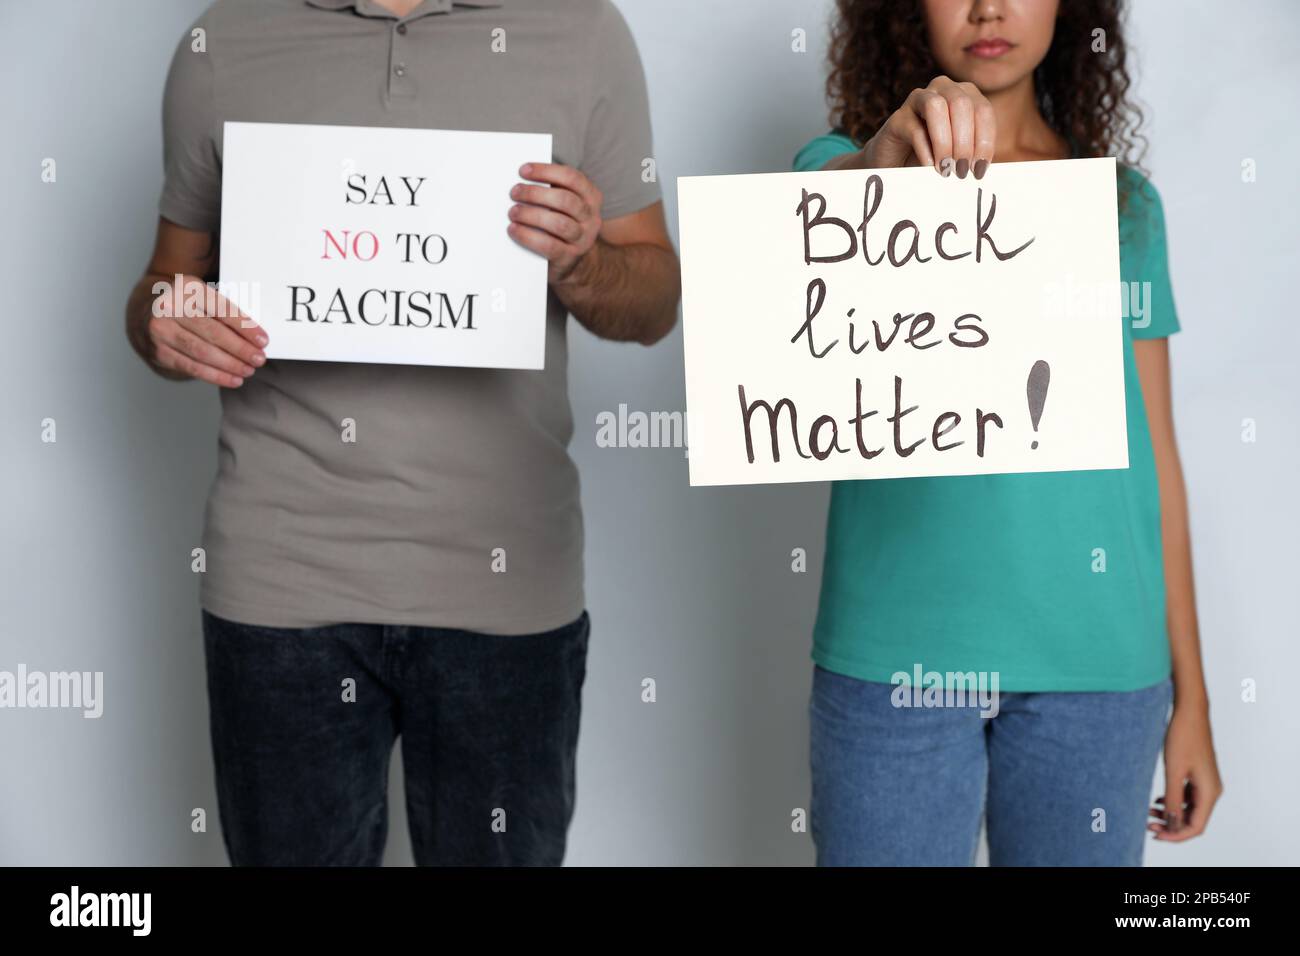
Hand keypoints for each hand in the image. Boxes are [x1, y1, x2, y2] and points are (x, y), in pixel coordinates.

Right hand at [146, 274, 267, 387]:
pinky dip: (215, 375)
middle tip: (259, 359)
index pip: (221, 309)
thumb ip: (224, 310)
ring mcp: (161, 329)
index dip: (244, 327)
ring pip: (202, 352)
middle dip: (240, 348)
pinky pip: (191, 367)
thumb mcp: (202, 296)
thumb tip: (255, 337)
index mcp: (186, 287)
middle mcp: (169, 306)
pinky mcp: (158, 351)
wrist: (145, 313)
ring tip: (248, 370)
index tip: (263, 340)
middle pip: (212, 332)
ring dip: (230, 364)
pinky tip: (233, 379)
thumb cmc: (186, 305)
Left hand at [507, 163, 602, 282]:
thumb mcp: (563, 205)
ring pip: (559, 223)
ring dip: (531, 215)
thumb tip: (521, 178)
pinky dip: (528, 236)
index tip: (523, 170)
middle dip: (535, 193)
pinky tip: (514, 229)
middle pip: (565, 200)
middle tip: (514, 192)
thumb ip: (550, 190)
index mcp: (591, 198)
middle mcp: (590, 218)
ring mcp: (582, 240)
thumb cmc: (561, 225)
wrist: (573, 262)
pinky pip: (549, 246)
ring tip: (513, 212)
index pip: (572, 178)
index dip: (547, 171)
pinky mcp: (569, 258)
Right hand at [863, 75, 995, 178]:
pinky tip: (930, 167)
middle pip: (961, 104)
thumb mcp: (959, 154)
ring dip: (944, 141)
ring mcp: (918, 100)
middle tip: (962, 171)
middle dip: (965, 142)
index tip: (980, 170)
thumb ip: (973, 155)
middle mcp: (943, 89)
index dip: (984, 141)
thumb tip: (982, 169)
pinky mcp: (897, 118)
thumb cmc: (934, 158)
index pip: (983, 111)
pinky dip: (924, 149)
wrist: (897, 163)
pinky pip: (914, 127)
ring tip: (946, 169)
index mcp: (965, 95)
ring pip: (936, 106)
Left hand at [1149, 702, 1222, 840]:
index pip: (1196, 826)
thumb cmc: (1182, 737)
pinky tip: (1158, 800)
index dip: (1176, 835)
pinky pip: (1188, 796)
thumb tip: (1171, 823)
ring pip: (1190, 808)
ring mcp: (1206, 783)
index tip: (1155, 833)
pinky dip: (1174, 801)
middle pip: (1193, 819)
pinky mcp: (1198, 775)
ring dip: (1171, 813)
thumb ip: (1173, 798)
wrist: (1189, 712)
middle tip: (1148, 823)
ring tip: (1149, 812)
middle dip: (1171, 825)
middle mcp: (1212, 790)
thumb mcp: (1173, 770)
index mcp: (1210, 792)